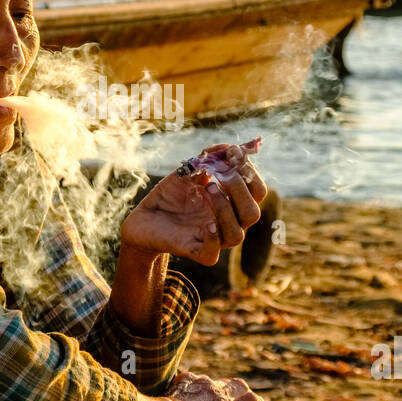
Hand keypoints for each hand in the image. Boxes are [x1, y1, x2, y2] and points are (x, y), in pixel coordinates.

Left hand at [120, 143, 267, 265]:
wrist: (144, 218)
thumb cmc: (171, 195)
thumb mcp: (188, 172)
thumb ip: (207, 159)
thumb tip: (227, 146)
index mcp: (233, 204)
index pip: (257, 191)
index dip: (249, 171)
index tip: (233, 152)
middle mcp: (228, 223)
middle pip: (252, 213)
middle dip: (239, 189)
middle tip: (220, 173)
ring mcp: (213, 240)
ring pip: (236, 234)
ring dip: (225, 209)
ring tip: (207, 189)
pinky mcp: (194, 252)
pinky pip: (211, 254)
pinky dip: (212, 239)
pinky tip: (207, 223)